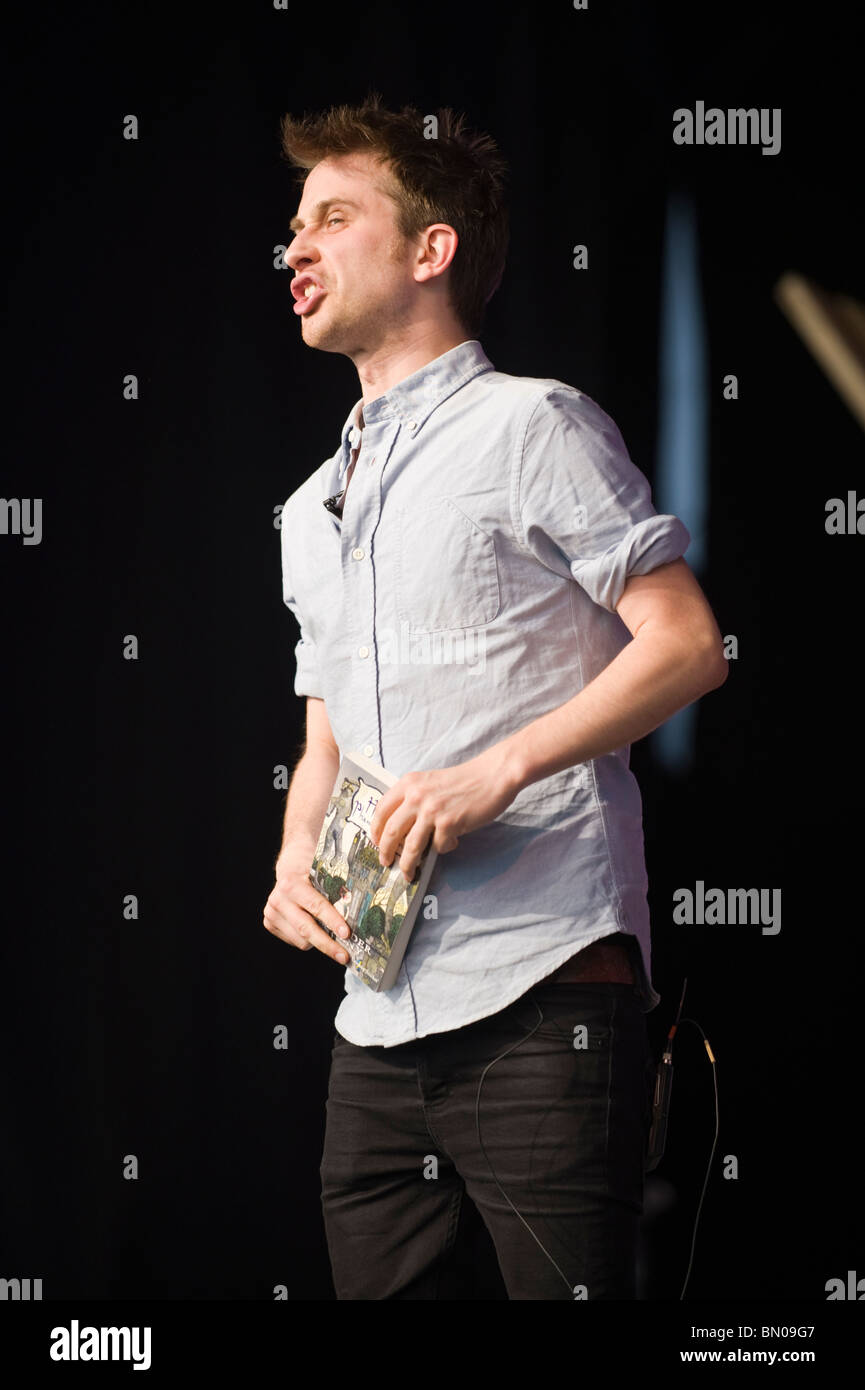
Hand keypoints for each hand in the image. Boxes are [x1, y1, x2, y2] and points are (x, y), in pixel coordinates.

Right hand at [263, 850, 352, 965]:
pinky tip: (316, 931)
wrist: (290, 867)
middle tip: (345, 956)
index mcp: (291, 883)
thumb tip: (360, 907)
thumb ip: (335, 887)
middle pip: (306, 928)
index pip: (315, 906)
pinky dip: (309, 940)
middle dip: (328, 944)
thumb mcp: (323, 871)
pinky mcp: (270, 923)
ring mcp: (272, 912)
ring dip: (321, 944)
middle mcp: (278, 899)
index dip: (332, 921)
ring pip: (301, 940)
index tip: (346, 933)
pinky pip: (295, 941)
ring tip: (336, 945)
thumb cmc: (312, 868)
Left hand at [368, 744, 522, 881]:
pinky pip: (439, 846)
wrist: (492, 775)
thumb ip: (414, 798)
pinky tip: (452, 841)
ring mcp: (432, 811)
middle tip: (385, 862)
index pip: (382, 810)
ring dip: (407, 864)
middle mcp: (417, 796)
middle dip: (385, 851)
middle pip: (392, 831)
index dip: (376, 830)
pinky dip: (444, 848)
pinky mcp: (449, 823)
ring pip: (411, 846)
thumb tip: (402, 829)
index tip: (376, 842)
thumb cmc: (464, 780)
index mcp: (409, 784)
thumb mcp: (430, 782)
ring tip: (407, 873)